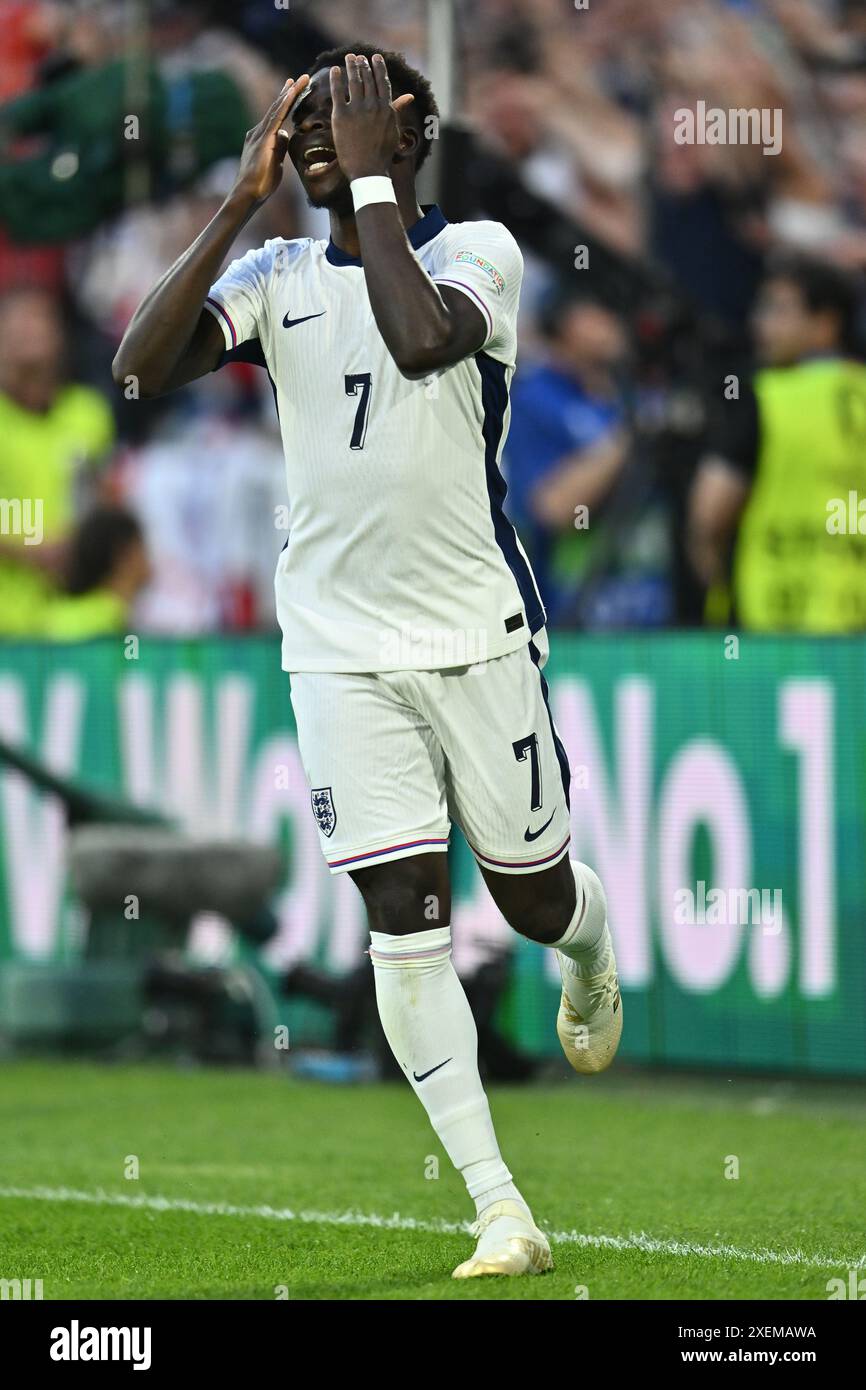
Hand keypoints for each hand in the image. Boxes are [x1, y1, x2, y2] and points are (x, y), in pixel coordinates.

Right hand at [231, 74, 309, 205]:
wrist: (248, 194)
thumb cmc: (261, 184)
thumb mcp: (275, 162)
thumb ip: (280, 147)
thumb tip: (286, 134)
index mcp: (262, 138)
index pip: (277, 116)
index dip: (287, 102)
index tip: (294, 89)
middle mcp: (258, 132)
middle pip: (277, 108)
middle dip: (290, 92)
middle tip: (302, 78)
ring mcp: (260, 134)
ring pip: (276, 109)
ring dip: (290, 94)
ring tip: (301, 80)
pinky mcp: (263, 140)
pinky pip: (276, 118)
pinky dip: (284, 105)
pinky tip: (291, 94)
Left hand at [329, 53, 414, 182]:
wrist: (367, 170)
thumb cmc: (381, 153)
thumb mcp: (392, 129)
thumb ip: (397, 109)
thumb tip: (409, 96)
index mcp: (386, 108)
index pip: (382, 81)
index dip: (378, 67)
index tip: (375, 57)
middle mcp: (373, 106)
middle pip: (367, 78)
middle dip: (363, 64)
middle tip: (358, 57)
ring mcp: (357, 110)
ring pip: (354, 80)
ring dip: (351, 66)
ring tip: (348, 58)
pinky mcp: (341, 115)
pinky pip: (338, 91)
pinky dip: (336, 78)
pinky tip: (334, 70)